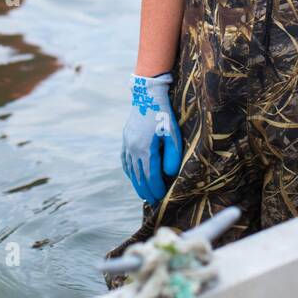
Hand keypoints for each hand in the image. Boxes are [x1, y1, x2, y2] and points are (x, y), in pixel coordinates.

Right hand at [121, 72, 182, 204]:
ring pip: (131, 170)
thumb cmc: (163, 114)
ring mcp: (127, 145)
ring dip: (137, 184)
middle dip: (146, 191)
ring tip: (144, 194)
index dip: (156, 189)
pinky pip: (125, 161)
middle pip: (139, 177)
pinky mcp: (125, 140)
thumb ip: (172, 156)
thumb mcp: (172, 134)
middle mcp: (132, 150)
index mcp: (145, 150)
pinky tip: (134, 176)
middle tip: (153, 201)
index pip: (150, 177)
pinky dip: (130, 171)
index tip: (162, 197)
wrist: (146, 95)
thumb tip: (169, 174)